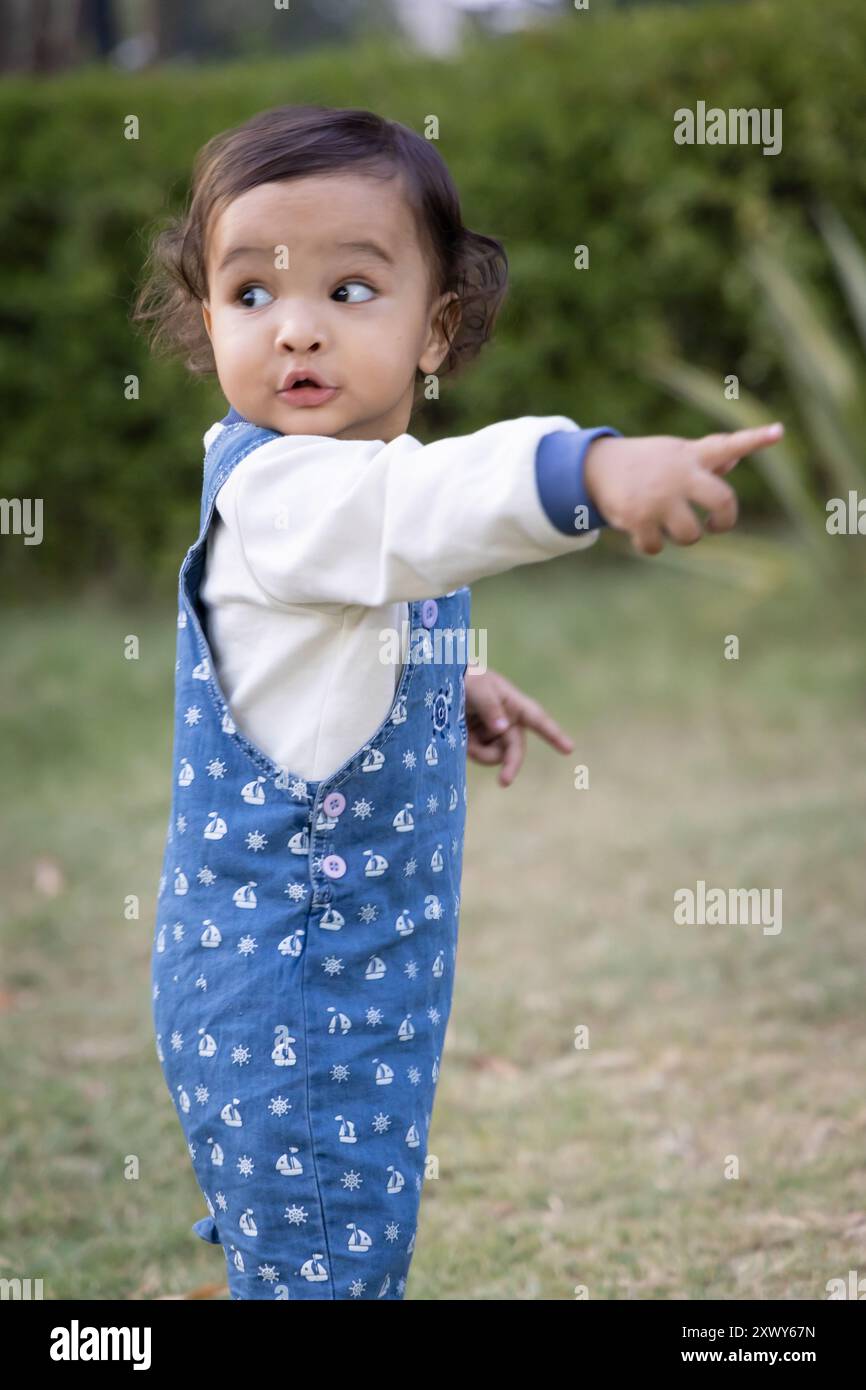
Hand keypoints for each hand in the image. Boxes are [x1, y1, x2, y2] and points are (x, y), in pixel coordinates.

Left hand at [463, 666, 573, 786]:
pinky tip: (463, 739)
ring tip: (466, 738)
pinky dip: (472, 751)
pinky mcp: (480, 742)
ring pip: (497, 756)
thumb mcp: (477, 688)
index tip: (569, 749)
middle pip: (515, 749)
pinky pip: (482, 756)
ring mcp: (494, 733)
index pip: (537, 720)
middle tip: (504, 782)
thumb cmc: (464, 677)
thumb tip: (503, 729)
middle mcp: (508, 721)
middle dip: (510, 765)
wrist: (441, 682)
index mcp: (513, 704)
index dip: (554, 734)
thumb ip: (490, 708)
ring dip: (481, 753)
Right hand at [583, 423, 784, 555]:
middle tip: (715, 526)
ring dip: (685, 536)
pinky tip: (643, 531)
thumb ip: (707, 458)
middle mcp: (679, 474)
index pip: (729, 445)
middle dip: (724, 521)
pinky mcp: (637, 517)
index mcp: (692, 456)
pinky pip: (657, 546)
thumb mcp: (676, 455)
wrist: (596, 466)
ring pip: (691, 534)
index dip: (755, 440)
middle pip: (723, 501)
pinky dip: (652, 544)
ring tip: (671, 526)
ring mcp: (659, 497)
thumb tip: (736, 458)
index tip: (778, 432)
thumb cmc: (647, 462)